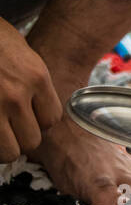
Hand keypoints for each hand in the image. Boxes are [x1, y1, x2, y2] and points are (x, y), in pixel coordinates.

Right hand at [0, 17, 63, 159]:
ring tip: (0, 132)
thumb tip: (37, 108)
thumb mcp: (23, 53)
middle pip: (32, 140)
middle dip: (21, 137)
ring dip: (4, 145)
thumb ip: (34, 81)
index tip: (27, 118)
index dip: (38, 122)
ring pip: (9, 151)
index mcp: (35, 77)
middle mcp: (16, 95)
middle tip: (10, 128)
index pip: (51, 120)